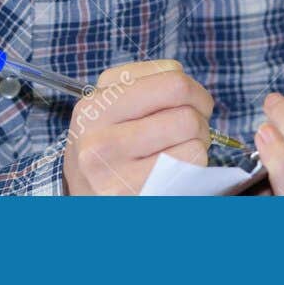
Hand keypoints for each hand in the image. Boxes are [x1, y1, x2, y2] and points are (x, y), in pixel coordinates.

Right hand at [61, 59, 215, 195]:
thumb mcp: (109, 112)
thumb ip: (144, 87)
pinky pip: (190, 166)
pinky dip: (193, 167)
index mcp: (95, 106)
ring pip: (192, 136)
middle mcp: (99, 139)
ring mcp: (115, 173)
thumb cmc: (107, 152)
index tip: (192, 103)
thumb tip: (187, 88)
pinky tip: (174, 171)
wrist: (83, 206)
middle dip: (200, 117)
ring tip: (180, 150)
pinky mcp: (135, 197)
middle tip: (193, 129)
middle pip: (185, 108)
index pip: (171, 78)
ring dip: (198, 144)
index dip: (193, 90)